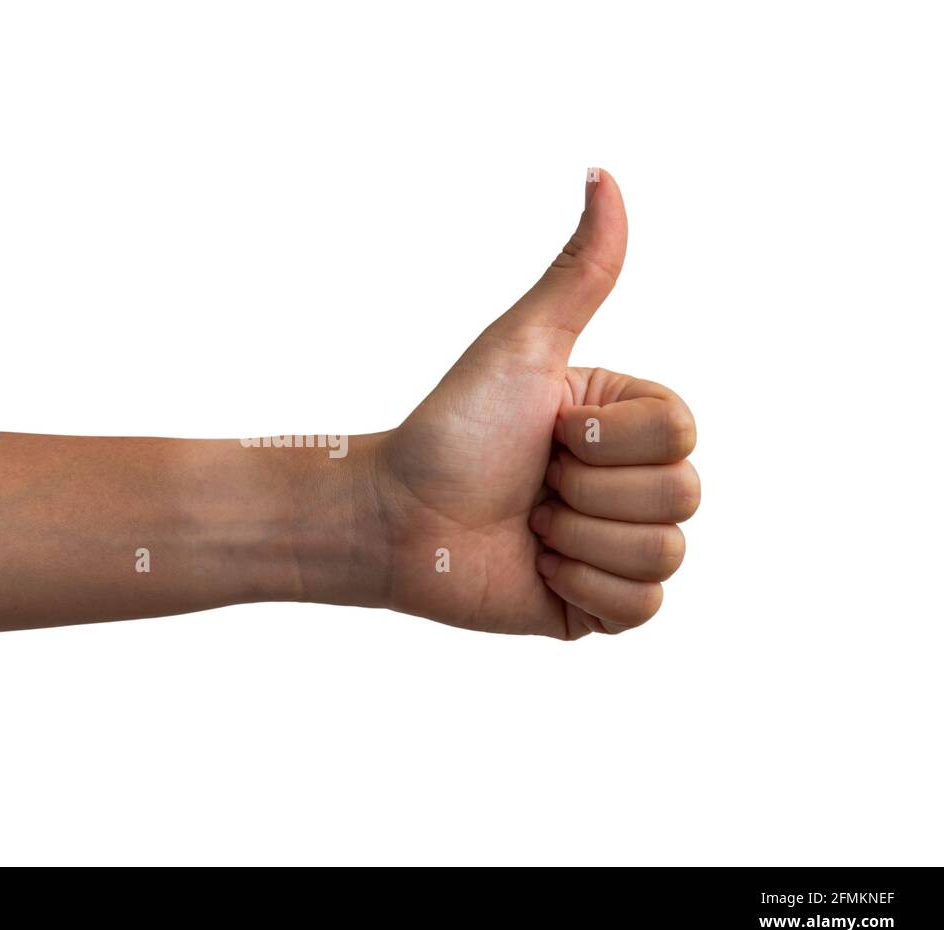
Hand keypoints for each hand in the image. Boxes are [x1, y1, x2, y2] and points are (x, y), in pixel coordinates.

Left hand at [371, 169, 698, 637]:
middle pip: (682, 495)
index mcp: (628, 422)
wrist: (396, 517)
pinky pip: (641, 610)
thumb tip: (604, 172)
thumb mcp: (521, 347)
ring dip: (577, 540)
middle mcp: (634, 482)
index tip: (545, 433)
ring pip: (664, 556)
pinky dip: (579, 588)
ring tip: (529, 524)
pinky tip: (536, 567)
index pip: (680, 434)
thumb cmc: (452, 428)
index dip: (605, 440)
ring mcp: (621, 547)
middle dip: (585, 492)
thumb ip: (578, 272)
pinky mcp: (601, 607)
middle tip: (531, 483)